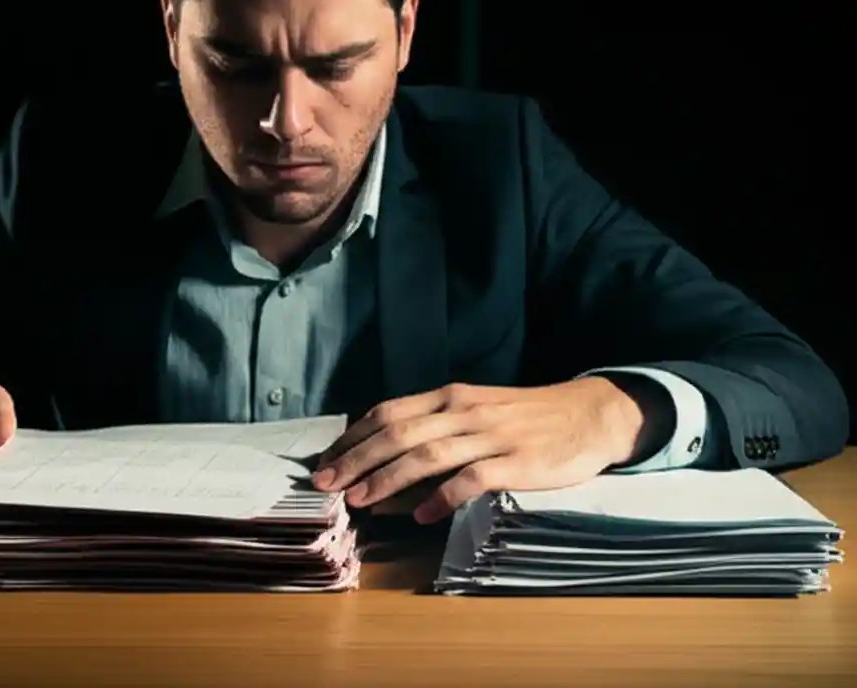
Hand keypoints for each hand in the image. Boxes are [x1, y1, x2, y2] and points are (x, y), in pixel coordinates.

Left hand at [311, 378, 659, 523]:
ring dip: (387, 478)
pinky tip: (421, 515)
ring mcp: (490, 435)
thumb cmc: (524, 417)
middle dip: (356, 459)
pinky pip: (471, 478)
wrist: (589, 414)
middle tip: (325, 485)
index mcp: (449, 396)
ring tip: (359, 501)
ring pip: (427, 453)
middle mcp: (463, 410)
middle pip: (397, 432)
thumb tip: (382, 458)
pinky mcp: (516, 461)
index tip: (323, 461)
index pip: (387, 412)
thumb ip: (434, 427)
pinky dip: (442, 496)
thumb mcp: (474, 410)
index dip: (352, 438)